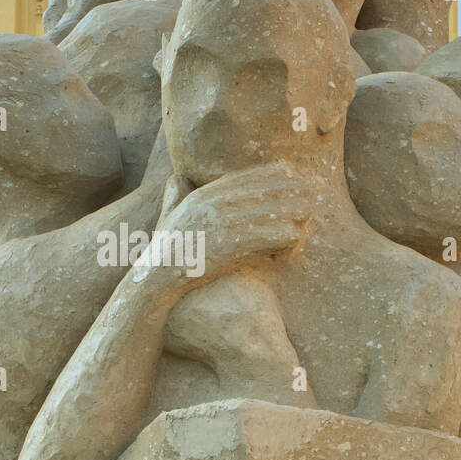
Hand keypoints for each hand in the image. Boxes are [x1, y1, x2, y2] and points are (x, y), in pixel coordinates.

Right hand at [151, 163, 310, 282]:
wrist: (153, 284)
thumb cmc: (164, 255)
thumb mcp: (167, 218)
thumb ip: (174, 197)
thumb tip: (174, 179)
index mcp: (202, 194)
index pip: (248, 176)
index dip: (275, 176)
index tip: (294, 178)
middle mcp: (212, 202)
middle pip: (266, 189)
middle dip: (290, 194)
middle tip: (307, 201)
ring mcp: (220, 222)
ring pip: (274, 211)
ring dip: (292, 217)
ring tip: (301, 224)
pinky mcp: (229, 245)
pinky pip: (271, 235)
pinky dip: (284, 239)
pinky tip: (289, 245)